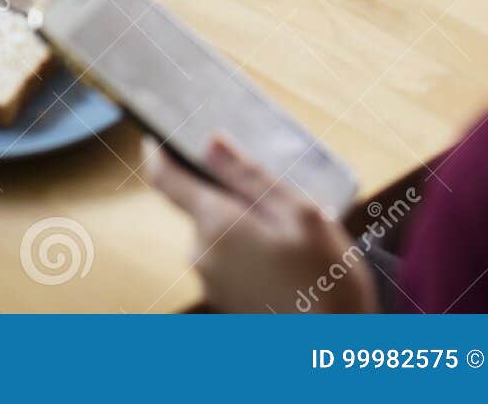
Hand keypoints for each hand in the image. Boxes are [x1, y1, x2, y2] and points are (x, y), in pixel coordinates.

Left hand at [143, 136, 374, 312]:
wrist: (333, 353)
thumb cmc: (326, 280)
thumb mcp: (300, 215)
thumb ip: (249, 176)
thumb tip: (211, 142)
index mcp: (215, 224)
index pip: (166, 179)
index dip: (157, 152)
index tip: (154, 134)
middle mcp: (200, 252)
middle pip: (200, 205)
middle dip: (229, 194)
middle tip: (276, 199)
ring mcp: (209, 279)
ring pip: (217, 232)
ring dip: (243, 224)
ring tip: (290, 237)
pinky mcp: (222, 298)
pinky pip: (225, 257)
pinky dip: (246, 248)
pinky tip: (284, 261)